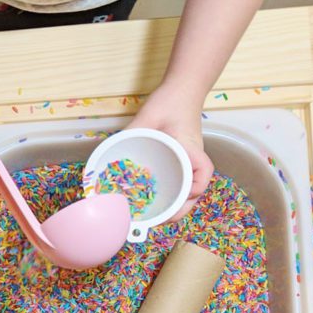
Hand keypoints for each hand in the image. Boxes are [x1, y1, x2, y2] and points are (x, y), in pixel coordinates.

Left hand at [128, 83, 213, 219]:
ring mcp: (190, 164)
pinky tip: (152, 203)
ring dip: (174, 207)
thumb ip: (131, 132)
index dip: (191, 193)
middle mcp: (194, 161)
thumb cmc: (170, 101)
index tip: (175, 205)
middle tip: (155, 222)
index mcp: (191, 149)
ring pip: (187, 193)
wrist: (182, 89)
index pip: (203, 175)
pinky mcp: (182, 164)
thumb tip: (109, 152)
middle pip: (194, 194)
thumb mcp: (148, 117)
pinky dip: (170, 197)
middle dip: (177, 212)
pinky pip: (180, 185)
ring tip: (152, 218)